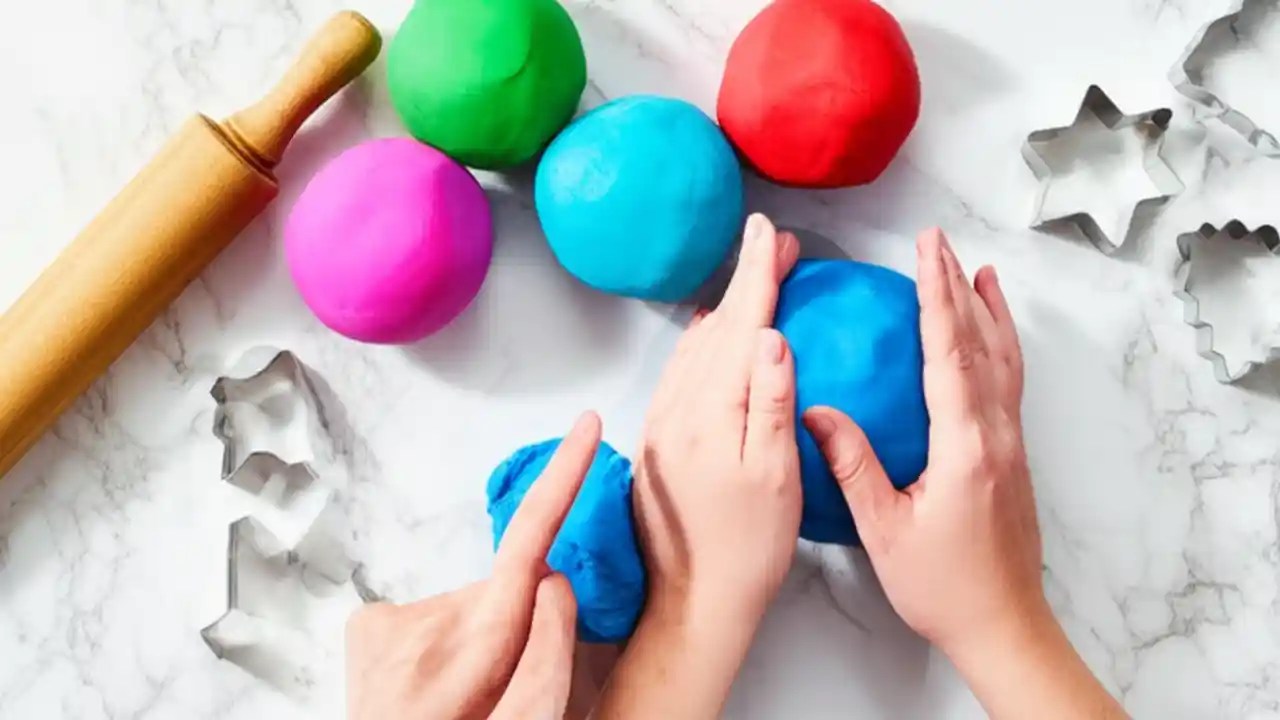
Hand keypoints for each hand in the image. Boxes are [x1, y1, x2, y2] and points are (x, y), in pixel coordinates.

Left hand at [345, 413, 598, 719]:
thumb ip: (549, 656)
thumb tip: (550, 580)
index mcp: (478, 649)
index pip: (531, 545)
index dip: (561, 482)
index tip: (584, 429)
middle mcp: (429, 625)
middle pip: (506, 595)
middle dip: (515, 623)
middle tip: (496, 691)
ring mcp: (391, 625)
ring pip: (468, 610)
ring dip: (473, 643)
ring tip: (456, 701)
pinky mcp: (369, 627)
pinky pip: (428, 619)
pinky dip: (437, 645)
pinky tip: (423, 686)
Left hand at [597, 213, 801, 718]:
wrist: (692, 599)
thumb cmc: (747, 547)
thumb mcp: (776, 478)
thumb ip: (771, 403)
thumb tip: (772, 335)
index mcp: (710, 412)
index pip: (740, 326)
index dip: (757, 274)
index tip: (769, 231)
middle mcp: (677, 410)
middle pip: (716, 328)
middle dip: (745, 280)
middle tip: (772, 243)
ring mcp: (662, 425)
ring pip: (695, 348)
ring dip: (724, 309)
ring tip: (751, 280)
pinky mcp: (657, 442)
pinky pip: (681, 374)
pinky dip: (702, 344)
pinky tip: (713, 340)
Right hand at [804, 227, 1037, 653]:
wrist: (1003, 625)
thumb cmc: (943, 586)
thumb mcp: (884, 530)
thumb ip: (853, 465)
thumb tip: (817, 411)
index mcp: (964, 446)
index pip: (949, 354)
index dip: (935, 296)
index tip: (926, 252)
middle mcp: (996, 435)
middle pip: (979, 344)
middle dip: (956, 286)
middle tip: (937, 241)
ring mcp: (1010, 444)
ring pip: (1003, 360)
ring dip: (988, 310)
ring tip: (979, 269)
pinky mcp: (1012, 456)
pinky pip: (1009, 383)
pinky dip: (1001, 347)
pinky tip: (991, 338)